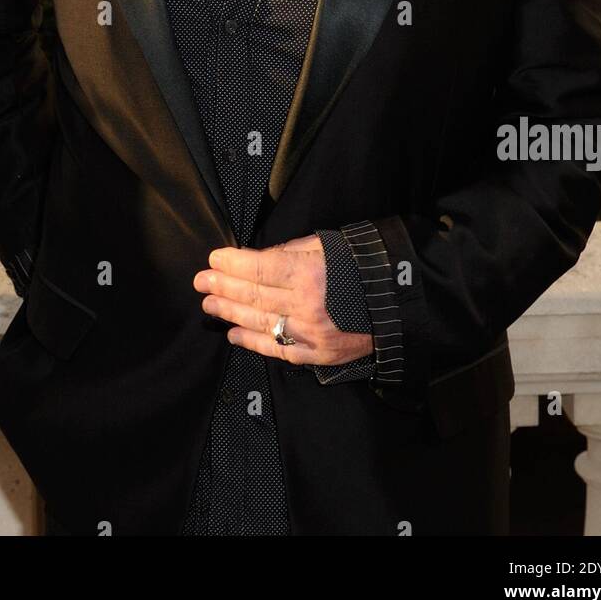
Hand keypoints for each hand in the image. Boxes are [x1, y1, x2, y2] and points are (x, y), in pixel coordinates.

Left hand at [192, 234, 373, 364]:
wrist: (398, 300)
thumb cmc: (362, 265)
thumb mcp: (327, 244)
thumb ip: (290, 251)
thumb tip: (257, 259)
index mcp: (309, 273)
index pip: (258, 269)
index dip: (231, 264)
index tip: (214, 258)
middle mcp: (307, 305)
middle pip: (253, 296)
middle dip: (223, 287)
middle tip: (201, 282)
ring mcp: (311, 334)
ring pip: (260, 323)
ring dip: (230, 313)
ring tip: (209, 304)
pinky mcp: (319, 355)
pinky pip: (278, 350)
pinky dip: (253, 341)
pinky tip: (233, 333)